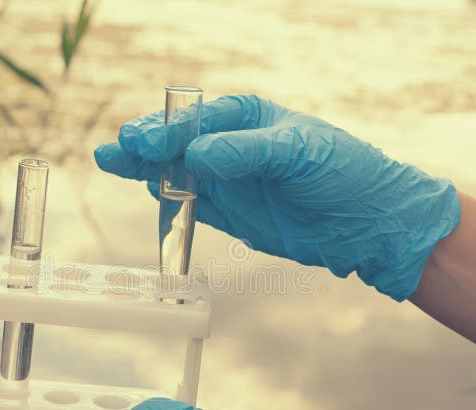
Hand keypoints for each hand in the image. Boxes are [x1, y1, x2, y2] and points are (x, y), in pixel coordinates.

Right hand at [94, 95, 460, 300]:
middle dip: (148, 144)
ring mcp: (226, 180)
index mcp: (248, 118)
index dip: (171, 131)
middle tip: (119, 149)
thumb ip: (246, 152)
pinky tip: (142, 190)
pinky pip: (187, 204)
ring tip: (109, 161)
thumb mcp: (299, 154)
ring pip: (174, 171)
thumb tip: (196, 156)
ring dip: (143, 168)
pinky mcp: (227, 212)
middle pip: (178, 142)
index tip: (147, 142)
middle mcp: (231, 145)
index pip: (200, 119)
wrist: (366, 225)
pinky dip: (164, 201)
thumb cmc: (343, 173)